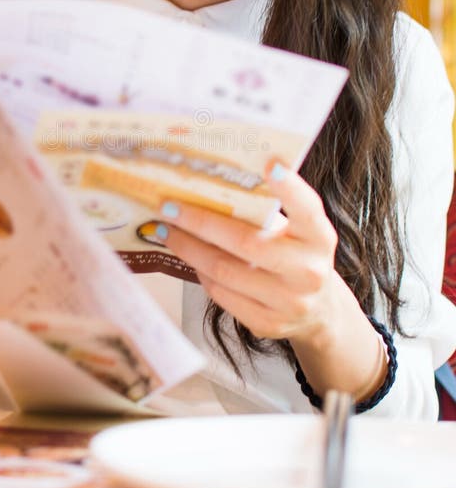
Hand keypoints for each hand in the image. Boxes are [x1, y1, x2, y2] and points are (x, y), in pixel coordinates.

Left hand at [157, 161, 341, 343]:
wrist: (319, 310)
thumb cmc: (297, 256)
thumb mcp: (296, 231)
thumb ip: (267, 211)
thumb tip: (211, 183)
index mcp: (319, 238)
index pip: (307, 209)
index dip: (290, 188)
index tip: (269, 164)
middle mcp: (308, 271)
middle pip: (247, 242)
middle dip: (201, 221)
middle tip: (170, 206)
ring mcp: (289, 302)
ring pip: (225, 270)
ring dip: (189, 248)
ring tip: (168, 231)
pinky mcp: (268, 324)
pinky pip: (222, 293)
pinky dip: (200, 271)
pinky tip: (189, 256)